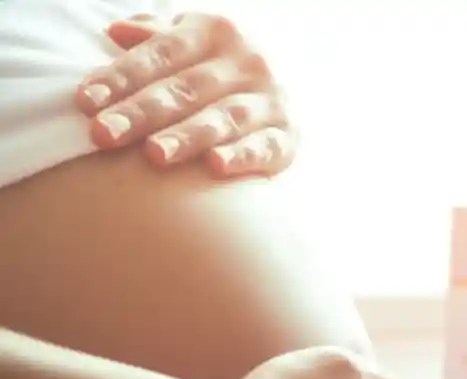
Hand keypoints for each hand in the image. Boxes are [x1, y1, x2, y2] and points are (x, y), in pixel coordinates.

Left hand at [76, 12, 295, 177]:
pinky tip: (214, 166)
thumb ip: (153, 39)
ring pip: (223, 118)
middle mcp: (248, 61)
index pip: (161, 53)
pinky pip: (264, 146)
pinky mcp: (289, 135)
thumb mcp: (187, 45)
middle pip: (186, 88)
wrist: (278, 95)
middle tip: (103, 135)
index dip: (121, 76)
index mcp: (216, 32)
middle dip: (142, 113)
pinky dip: (241, 156)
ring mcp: (271, 99)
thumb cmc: (215, 70)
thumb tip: (116, 32)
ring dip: (188, 137)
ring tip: (153, 155)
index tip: (85, 102)